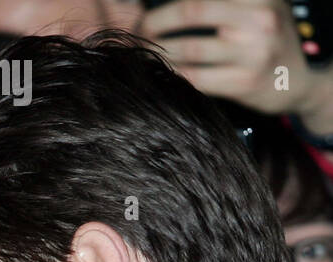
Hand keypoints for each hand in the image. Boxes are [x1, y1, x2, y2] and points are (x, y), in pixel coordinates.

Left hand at [142, 1, 332, 126]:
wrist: (295, 82)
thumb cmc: (264, 40)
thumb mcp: (254, 9)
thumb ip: (219, 5)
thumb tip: (162, 7)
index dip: (169, 5)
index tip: (145, 13)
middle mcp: (259, 18)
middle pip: (192, 11)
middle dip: (156, 22)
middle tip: (138, 31)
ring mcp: (254, 51)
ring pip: (189, 49)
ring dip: (158, 52)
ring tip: (141, 55)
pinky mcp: (244, 82)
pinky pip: (195, 78)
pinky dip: (172, 75)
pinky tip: (158, 75)